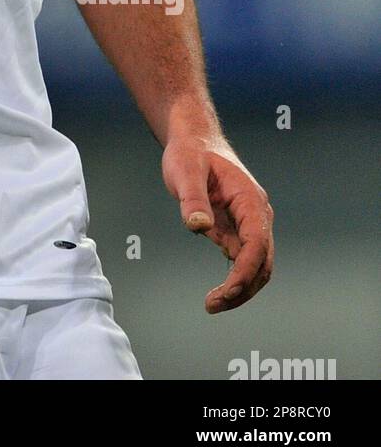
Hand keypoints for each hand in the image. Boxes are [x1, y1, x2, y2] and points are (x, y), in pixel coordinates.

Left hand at [162, 134, 274, 313]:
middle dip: (243, 288)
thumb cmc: (190, 152)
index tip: (226, 291)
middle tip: (213, 305)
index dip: (245, 270)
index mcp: (249, 200)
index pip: (257, 243)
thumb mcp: (185, 170)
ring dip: (240, 288)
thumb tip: (198, 226)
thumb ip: (192, 197)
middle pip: (262, 261)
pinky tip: (217, 293)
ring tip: (212, 304)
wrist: (193, 141)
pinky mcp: (236, 229)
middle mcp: (256, 214)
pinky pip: (242, 260)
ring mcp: (248, 223)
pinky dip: (234, 279)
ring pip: (255, 265)